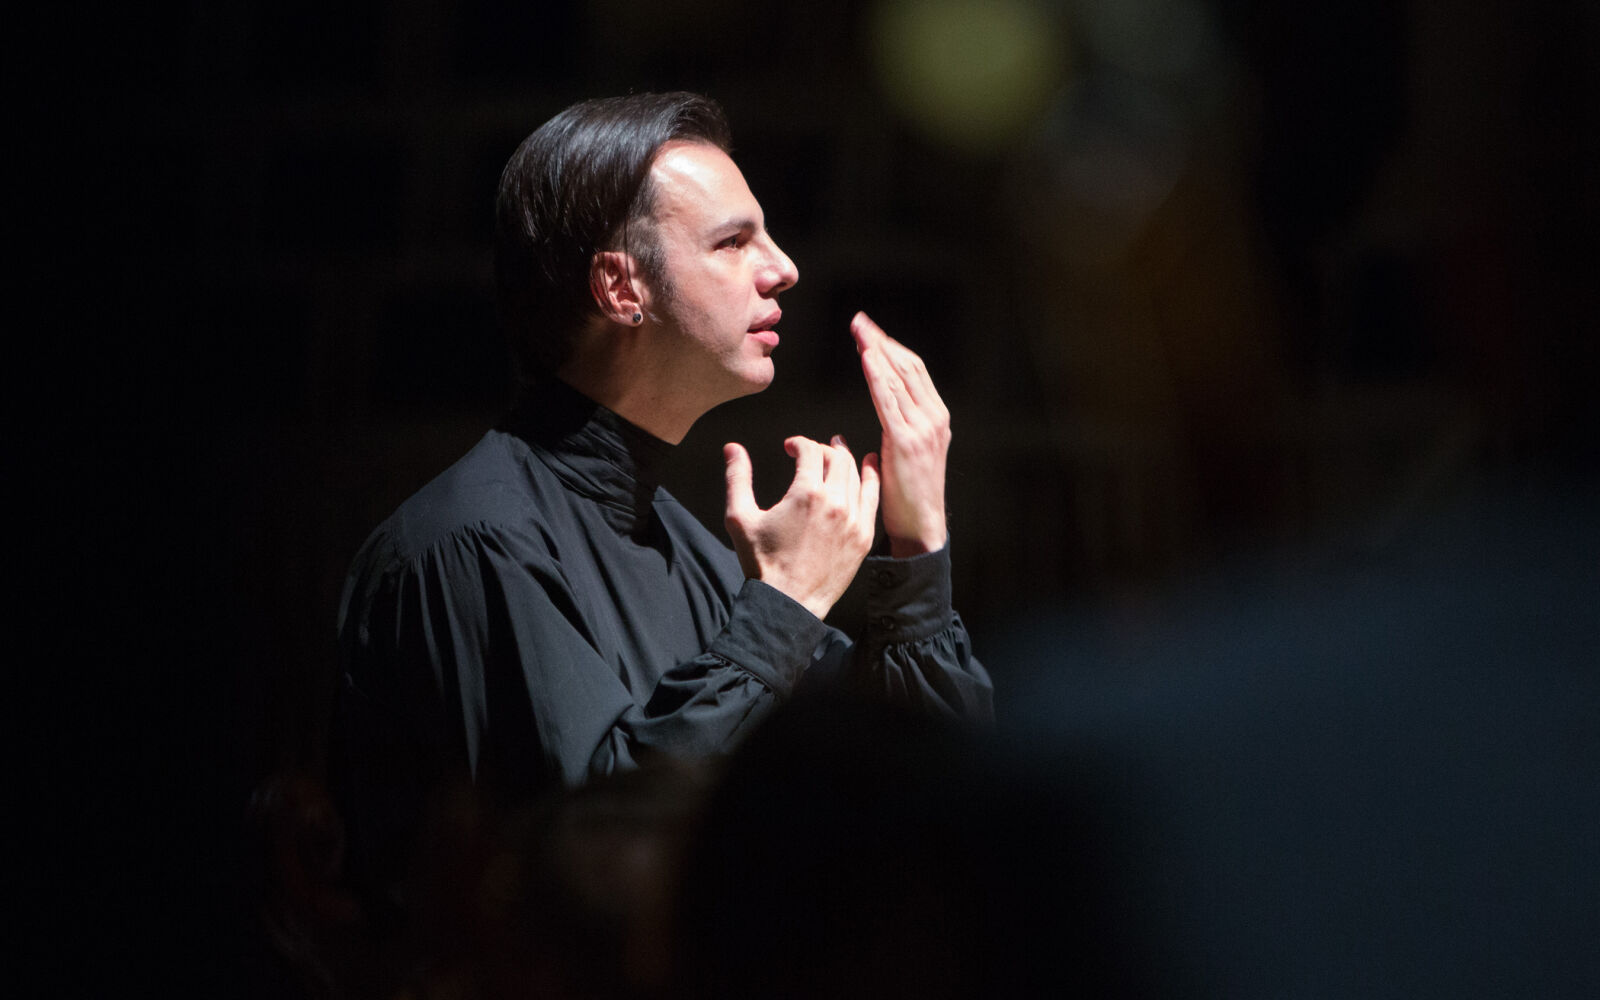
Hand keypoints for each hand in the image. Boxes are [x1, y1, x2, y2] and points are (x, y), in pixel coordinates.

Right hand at [724, 435, 880, 619]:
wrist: (788, 604)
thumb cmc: (762, 563)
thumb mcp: (740, 518)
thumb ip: (737, 479)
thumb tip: (732, 448)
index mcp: (806, 494)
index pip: (810, 451)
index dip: (798, 443)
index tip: (790, 448)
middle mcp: (835, 503)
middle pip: (838, 458)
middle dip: (823, 448)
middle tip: (813, 450)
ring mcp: (854, 520)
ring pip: (857, 475)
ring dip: (846, 460)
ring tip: (839, 451)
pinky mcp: (864, 537)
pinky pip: (872, 499)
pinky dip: (871, 479)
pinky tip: (869, 468)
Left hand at [851, 311, 949, 556]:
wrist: (921, 525)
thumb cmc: (908, 492)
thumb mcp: (909, 450)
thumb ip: (901, 423)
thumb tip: (884, 401)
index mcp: (936, 417)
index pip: (914, 370)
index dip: (891, 347)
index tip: (869, 331)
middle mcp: (934, 417)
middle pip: (907, 366)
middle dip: (882, 341)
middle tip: (859, 322)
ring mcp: (923, 429)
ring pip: (899, 378)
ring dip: (877, 351)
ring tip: (859, 332)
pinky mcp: (906, 443)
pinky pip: (890, 401)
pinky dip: (878, 376)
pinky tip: (866, 359)